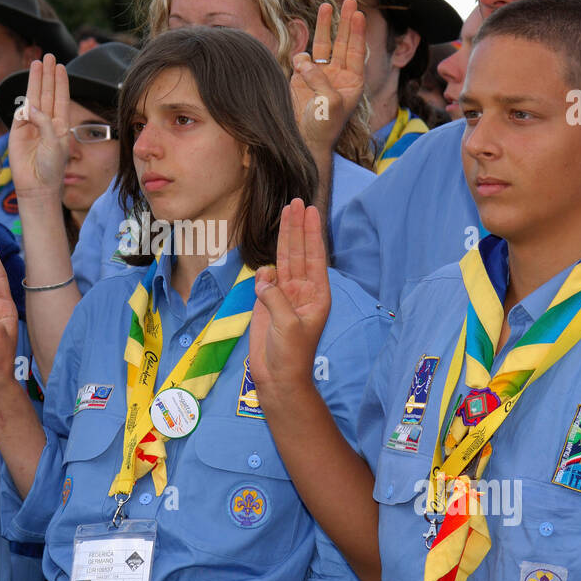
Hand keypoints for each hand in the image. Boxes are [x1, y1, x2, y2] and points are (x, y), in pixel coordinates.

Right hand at [7, 55, 70, 201]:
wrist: (36, 186)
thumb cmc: (51, 168)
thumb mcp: (54, 142)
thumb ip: (44, 122)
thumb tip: (30, 107)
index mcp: (60, 125)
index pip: (61, 98)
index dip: (60, 82)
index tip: (61, 66)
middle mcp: (46, 122)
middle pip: (47, 93)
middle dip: (48, 75)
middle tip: (49, 56)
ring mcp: (31, 125)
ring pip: (34, 98)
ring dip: (36, 81)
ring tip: (38, 63)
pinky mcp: (18, 131)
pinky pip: (21, 112)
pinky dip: (25, 103)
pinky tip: (29, 92)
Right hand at [249, 199, 331, 399]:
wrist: (278, 378)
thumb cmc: (291, 355)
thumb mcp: (288, 325)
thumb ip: (275, 297)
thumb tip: (263, 277)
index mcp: (317, 295)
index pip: (314, 256)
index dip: (311, 232)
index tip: (310, 210)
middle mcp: (302, 291)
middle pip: (299, 252)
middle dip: (298, 227)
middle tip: (296, 202)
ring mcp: (285, 296)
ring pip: (283, 261)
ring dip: (284, 238)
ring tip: (285, 213)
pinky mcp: (267, 304)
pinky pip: (265, 280)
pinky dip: (263, 271)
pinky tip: (264, 271)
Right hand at [290, 0, 365, 154]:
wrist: (303, 142)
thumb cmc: (324, 127)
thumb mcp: (331, 103)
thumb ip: (320, 79)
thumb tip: (304, 60)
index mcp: (352, 82)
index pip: (356, 51)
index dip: (357, 32)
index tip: (358, 14)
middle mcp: (337, 76)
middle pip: (342, 42)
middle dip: (345, 22)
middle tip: (349, 1)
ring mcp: (318, 75)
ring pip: (323, 45)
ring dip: (325, 27)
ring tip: (327, 6)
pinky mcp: (300, 79)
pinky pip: (302, 57)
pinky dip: (302, 48)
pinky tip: (301, 44)